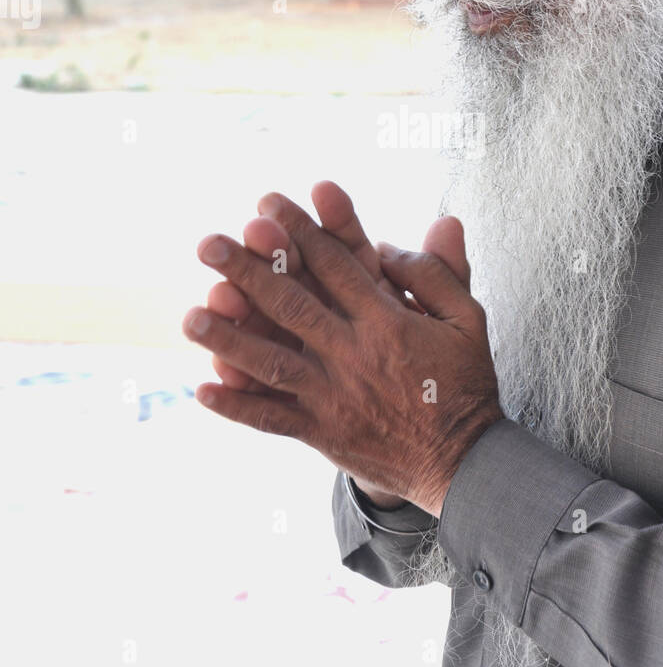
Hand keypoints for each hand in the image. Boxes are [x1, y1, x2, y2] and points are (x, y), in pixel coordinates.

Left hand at [182, 190, 502, 515]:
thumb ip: (439, 272)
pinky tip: (202, 390)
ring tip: (190, 317)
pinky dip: (238, 407)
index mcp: (388, 322)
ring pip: (272, 363)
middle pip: (293, 306)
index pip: (336, 266)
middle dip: (249, 272)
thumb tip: (404, 237)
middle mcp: (355, 355)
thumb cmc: (465, 382)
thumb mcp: (468, 319)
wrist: (465, 462)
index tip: (267, 204)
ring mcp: (335, 397)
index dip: (301, 231)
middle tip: (208, 245)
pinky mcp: (324, 434)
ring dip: (229, 339)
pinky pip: (273, 420)